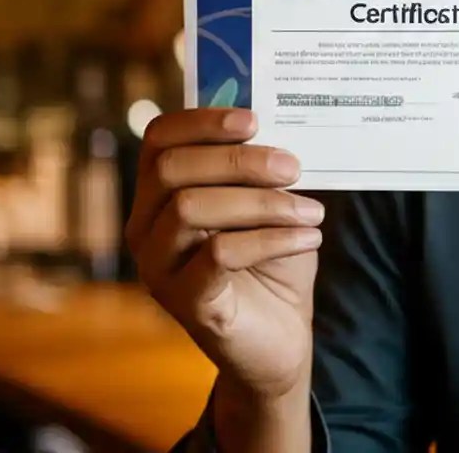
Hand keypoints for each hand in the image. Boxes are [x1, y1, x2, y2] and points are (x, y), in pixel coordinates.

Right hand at [126, 108, 322, 400]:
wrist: (279, 339)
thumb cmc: (272, 264)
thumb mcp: (270, 206)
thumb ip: (263, 170)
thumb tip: (283, 123)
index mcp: (160, 195)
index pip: (159, 140)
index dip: (201, 121)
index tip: (254, 120)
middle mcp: (145, 228)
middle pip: (172, 169)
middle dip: (238, 160)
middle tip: (293, 167)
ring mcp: (157, 267)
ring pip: (191, 208)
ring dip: (262, 202)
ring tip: (312, 212)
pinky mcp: (183, 301)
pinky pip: (219, 253)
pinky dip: (271, 239)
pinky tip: (309, 239)